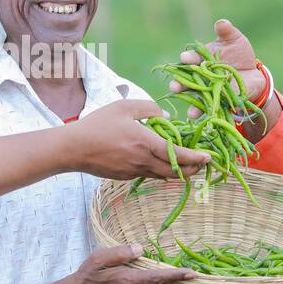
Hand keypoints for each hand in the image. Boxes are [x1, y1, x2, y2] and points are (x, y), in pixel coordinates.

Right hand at [68, 99, 209, 178]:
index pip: (179, 155)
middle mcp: (143, 161)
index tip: (208, 157)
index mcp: (146, 143)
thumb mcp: (124, 107)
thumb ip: (149, 108)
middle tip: (202, 163)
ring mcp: (134, 171)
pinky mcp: (125, 176)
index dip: (197, 158)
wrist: (73, 149)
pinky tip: (160, 163)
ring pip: (163, 176)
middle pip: (176, 172)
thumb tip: (165, 117)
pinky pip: (149, 175)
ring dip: (177, 172)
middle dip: (192, 169)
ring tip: (185, 164)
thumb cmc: (98, 124)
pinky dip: (160, 171)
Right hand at [174, 19, 264, 118]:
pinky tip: (192, 115)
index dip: (188, 59)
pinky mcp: (213, 101)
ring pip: (191, 94)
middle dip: (179, 82)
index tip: (185, 58)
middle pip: (186, 78)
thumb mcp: (235, 40)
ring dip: (185, 98)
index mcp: (202, 58)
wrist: (252, 73)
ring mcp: (205, 89)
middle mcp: (199, 74)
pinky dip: (197, 112)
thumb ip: (227, 32)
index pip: (192, 58)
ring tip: (181, 104)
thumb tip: (222, 23)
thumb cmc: (239, 53)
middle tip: (174, 85)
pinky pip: (204, 107)